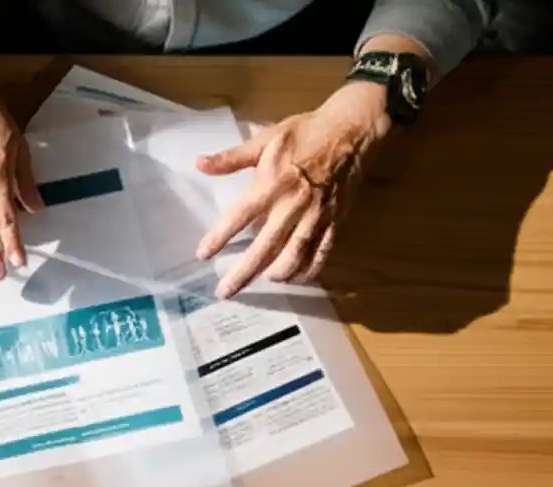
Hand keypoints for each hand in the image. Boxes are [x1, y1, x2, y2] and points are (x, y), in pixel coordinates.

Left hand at [195, 81, 392, 297]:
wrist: (353, 129)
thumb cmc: (306, 132)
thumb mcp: (266, 139)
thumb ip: (232, 158)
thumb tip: (199, 164)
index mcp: (273, 182)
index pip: (241, 214)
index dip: (220, 236)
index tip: (203, 254)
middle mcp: (294, 204)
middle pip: (266, 245)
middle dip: (244, 271)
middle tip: (224, 291)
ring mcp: (317, 215)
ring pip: (296, 253)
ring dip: (277, 272)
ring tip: (263, 282)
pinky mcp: (336, 220)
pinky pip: (322, 251)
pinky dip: (310, 268)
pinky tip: (297, 277)